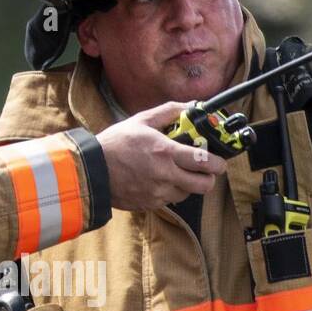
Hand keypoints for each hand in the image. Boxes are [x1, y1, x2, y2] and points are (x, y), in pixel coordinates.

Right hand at [97, 101, 227, 211]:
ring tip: (177, 173)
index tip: (219, 161)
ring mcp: (158, 192)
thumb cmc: (115, 143)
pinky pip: (169, 200)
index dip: (218, 163)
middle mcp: (165, 175)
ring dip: (188, 185)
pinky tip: (160, 180)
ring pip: (187, 194)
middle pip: (204, 185)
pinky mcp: (149, 204)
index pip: (204, 162)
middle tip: (204, 170)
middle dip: (209, 178)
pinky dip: (170, 192)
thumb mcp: (142, 120)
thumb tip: (191, 106)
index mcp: (166, 152)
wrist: (92, 170)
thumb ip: (169, 112)